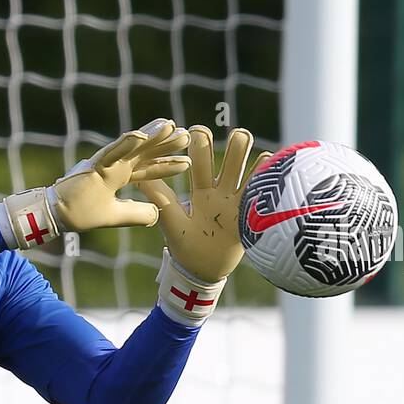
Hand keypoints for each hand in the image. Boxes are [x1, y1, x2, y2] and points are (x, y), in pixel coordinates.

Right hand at [0, 119, 189, 250]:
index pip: (149, 169)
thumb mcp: (115, 216)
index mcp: (120, 177)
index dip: (167, 165)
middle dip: (165, 145)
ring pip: (132, 146)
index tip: (188, 162)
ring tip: (170, 125)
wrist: (57, 215)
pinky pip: (111, 151)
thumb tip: (157, 215)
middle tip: (186, 134)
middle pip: (145, 152)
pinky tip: (141, 134)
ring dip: (151, 135)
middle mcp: (115, 166)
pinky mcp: (93, 164)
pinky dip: (125, 142)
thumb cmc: (81, 213)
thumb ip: (135, 214)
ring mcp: (105, 163)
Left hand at [135, 125, 271, 282]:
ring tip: (241, 137)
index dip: (199, 145)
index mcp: (201, 190)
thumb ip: (161, 200)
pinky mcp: (253, 213)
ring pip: (247, 170)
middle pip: (229, 159)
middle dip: (229, 144)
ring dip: (244, 152)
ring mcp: (240, 200)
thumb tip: (139, 177)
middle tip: (232, 133)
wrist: (205, 272)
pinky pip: (262, 189)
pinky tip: (264, 161)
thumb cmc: (186, 247)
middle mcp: (222, 191)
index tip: (194, 130)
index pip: (201, 161)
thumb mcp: (173, 223)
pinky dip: (264, 173)